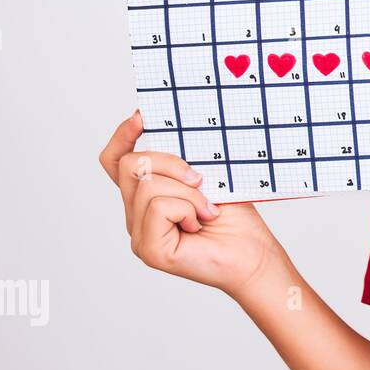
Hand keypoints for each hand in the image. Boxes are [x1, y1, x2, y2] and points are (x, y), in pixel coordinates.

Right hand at [98, 111, 285, 296]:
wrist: (254, 253)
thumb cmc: (235, 219)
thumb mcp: (207, 177)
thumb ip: (182, 161)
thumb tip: (170, 129)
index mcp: (146, 196)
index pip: (116, 162)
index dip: (122, 136)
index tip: (142, 116)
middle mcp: (136, 214)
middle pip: (131, 165)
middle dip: (171, 163)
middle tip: (201, 180)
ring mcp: (138, 234)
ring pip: (148, 185)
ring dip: (189, 193)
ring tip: (207, 210)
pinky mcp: (148, 249)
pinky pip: (160, 206)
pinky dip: (188, 209)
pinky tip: (200, 223)